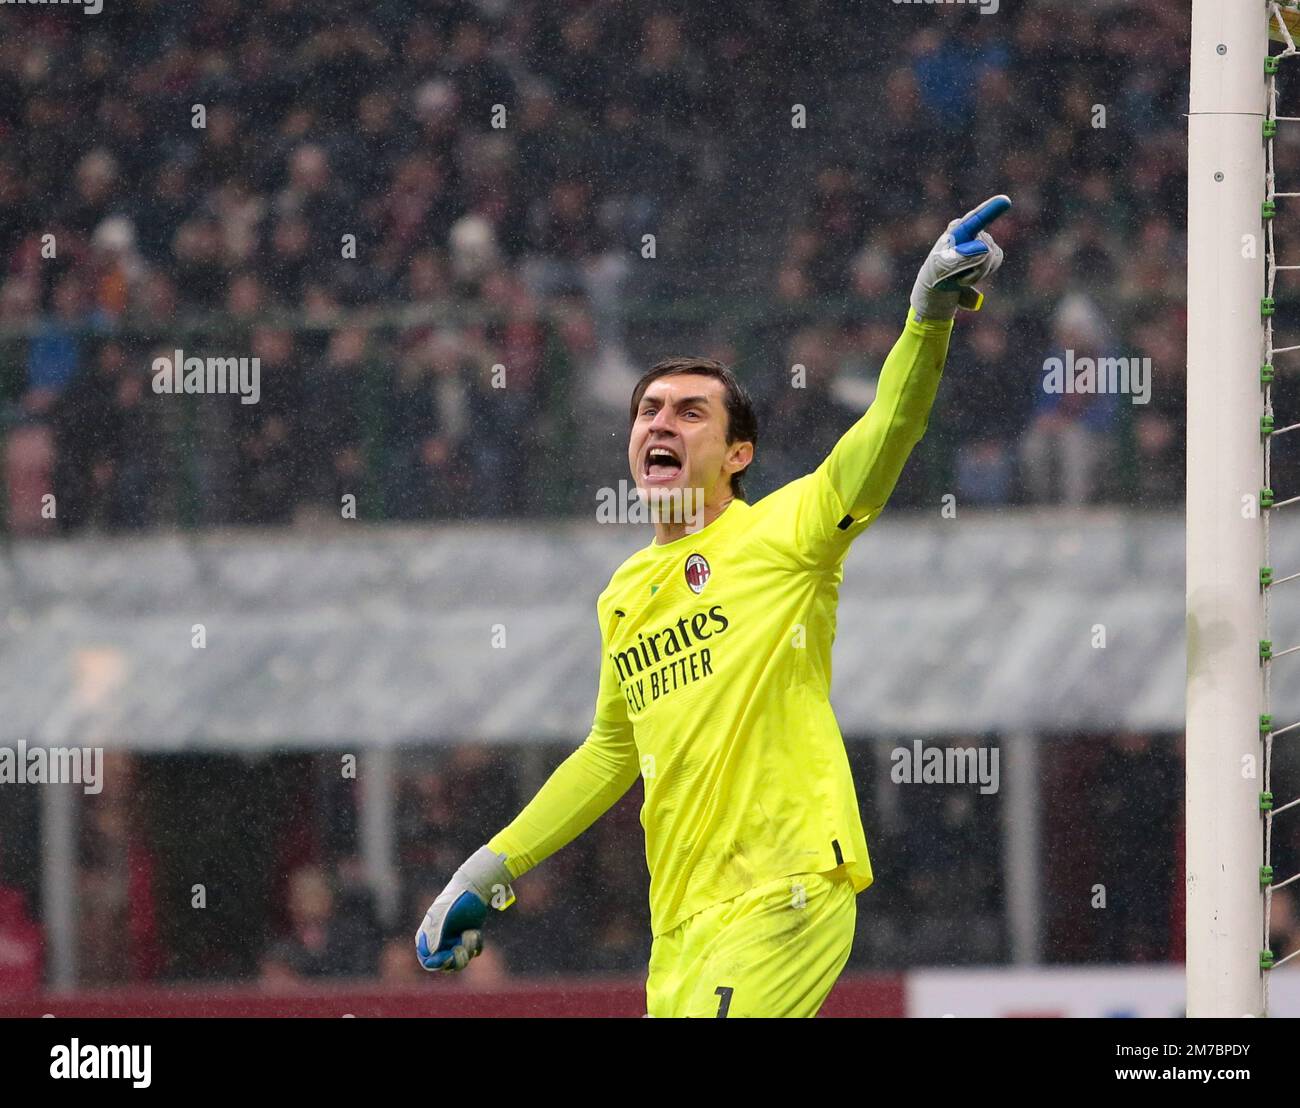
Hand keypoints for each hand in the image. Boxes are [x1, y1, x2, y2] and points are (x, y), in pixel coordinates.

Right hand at [415, 846, 514, 971]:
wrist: (473, 889)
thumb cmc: (453, 901)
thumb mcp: (441, 917)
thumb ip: (434, 935)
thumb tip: (428, 954)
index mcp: (428, 937)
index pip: (428, 962)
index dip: (438, 963)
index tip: (448, 955)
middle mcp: (440, 942)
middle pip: (446, 966)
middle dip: (456, 959)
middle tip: (461, 948)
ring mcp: (455, 941)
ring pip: (461, 960)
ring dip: (468, 949)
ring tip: (471, 933)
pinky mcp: (468, 939)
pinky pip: (475, 952)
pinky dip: (477, 945)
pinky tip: (476, 931)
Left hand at [910, 195, 1009, 320]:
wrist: (939, 284)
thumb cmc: (937, 273)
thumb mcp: (943, 267)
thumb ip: (963, 258)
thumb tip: (984, 248)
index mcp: (956, 230)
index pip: (975, 219)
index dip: (990, 210)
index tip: (1005, 201)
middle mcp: (971, 230)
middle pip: (985, 248)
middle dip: (974, 267)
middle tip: (957, 277)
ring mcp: (982, 238)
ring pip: (993, 256)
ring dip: (978, 272)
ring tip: (962, 275)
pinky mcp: (990, 249)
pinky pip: (997, 260)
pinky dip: (985, 272)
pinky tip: (972, 273)